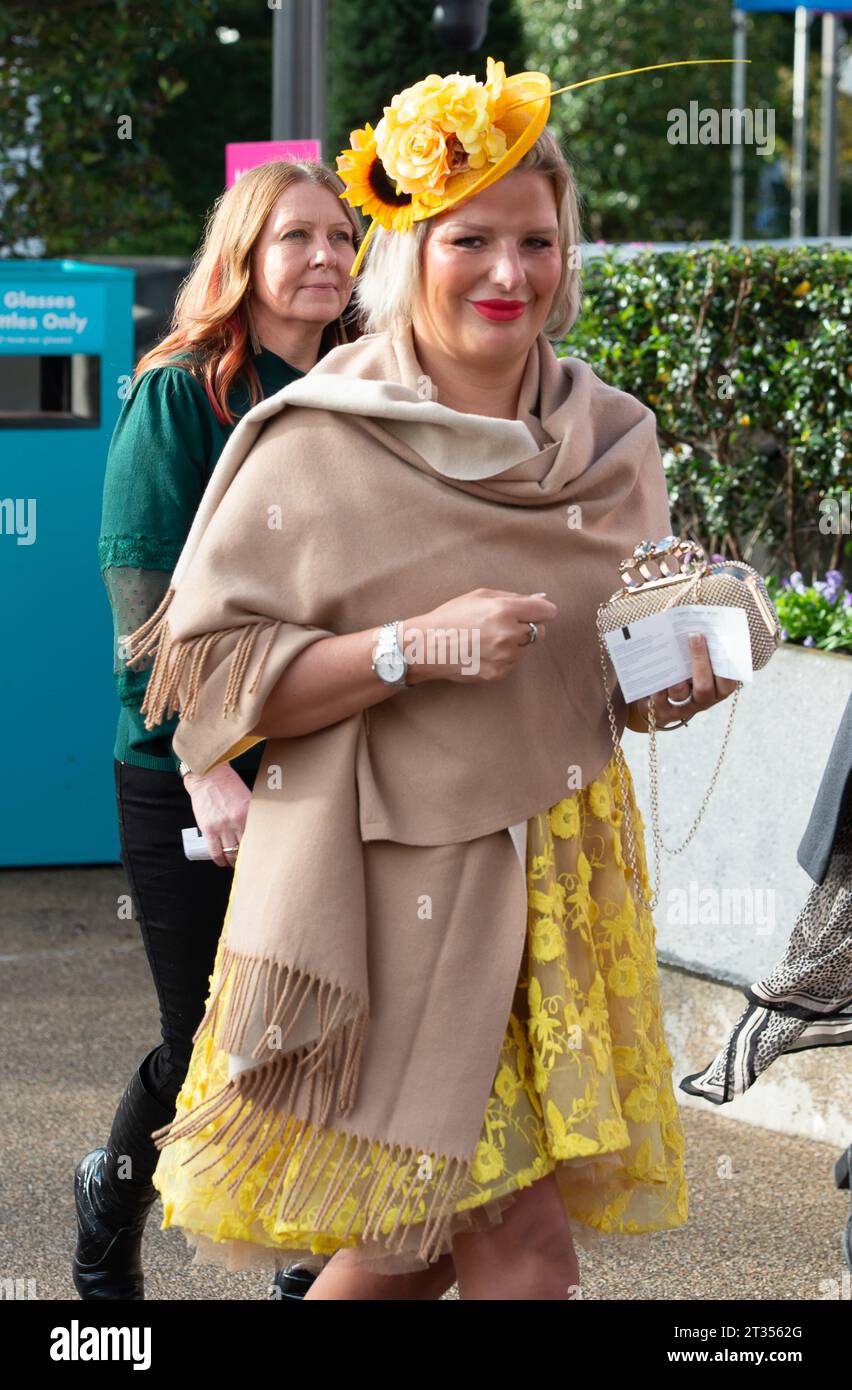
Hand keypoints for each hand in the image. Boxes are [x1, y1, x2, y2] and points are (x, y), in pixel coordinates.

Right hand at [182, 763, 251, 867]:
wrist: (208, 776)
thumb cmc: (228, 784)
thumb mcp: (247, 797)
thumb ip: (252, 813)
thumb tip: (259, 829)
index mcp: (247, 813)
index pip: (256, 838)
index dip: (259, 849)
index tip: (260, 855)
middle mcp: (235, 821)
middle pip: (244, 848)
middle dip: (247, 858)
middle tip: (249, 862)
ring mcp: (221, 826)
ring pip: (230, 853)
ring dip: (233, 861)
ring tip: (235, 863)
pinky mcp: (208, 829)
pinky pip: (214, 851)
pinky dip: (219, 860)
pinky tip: (222, 862)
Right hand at [404, 588, 556, 683]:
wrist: (427, 646)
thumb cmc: (452, 616)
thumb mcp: (481, 596)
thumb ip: (514, 597)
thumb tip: (541, 600)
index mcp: (505, 610)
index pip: (547, 611)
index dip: (541, 610)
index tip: (534, 611)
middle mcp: (509, 634)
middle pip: (540, 630)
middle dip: (526, 626)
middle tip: (501, 625)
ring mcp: (505, 656)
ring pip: (526, 648)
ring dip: (514, 643)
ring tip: (487, 639)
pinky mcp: (499, 673)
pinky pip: (513, 662)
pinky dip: (503, 657)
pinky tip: (482, 651)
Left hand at [630, 632, 740, 730]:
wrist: (659, 700)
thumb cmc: (684, 674)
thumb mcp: (696, 665)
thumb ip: (701, 649)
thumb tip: (698, 625)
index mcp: (717, 688)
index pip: (728, 682)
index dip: (725, 664)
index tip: (720, 641)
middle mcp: (703, 700)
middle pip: (704, 686)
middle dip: (700, 660)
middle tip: (694, 637)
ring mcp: (684, 707)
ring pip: (680, 693)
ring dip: (675, 674)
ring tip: (670, 659)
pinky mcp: (663, 711)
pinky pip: (659, 699)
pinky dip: (656, 685)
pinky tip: (653, 671)